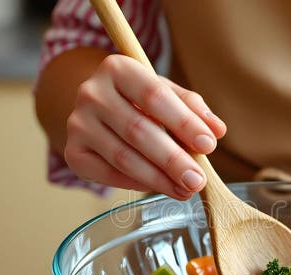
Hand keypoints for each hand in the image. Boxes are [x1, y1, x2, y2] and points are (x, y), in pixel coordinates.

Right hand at [64, 54, 226, 199]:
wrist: (98, 109)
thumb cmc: (140, 100)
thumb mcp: (167, 94)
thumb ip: (192, 108)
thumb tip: (217, 130)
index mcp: (118, 68)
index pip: (154, 96)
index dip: (183, 122)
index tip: (209, 144)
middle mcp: (91, 93)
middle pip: (138, 130)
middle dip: (173, 159)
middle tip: (198, 179)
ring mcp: (78, 124)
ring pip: (123, 157)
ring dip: (158, 179)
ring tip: (185, 190)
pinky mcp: (74, 152)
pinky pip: (109, 174)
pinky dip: (138, 184)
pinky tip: (161, 187)